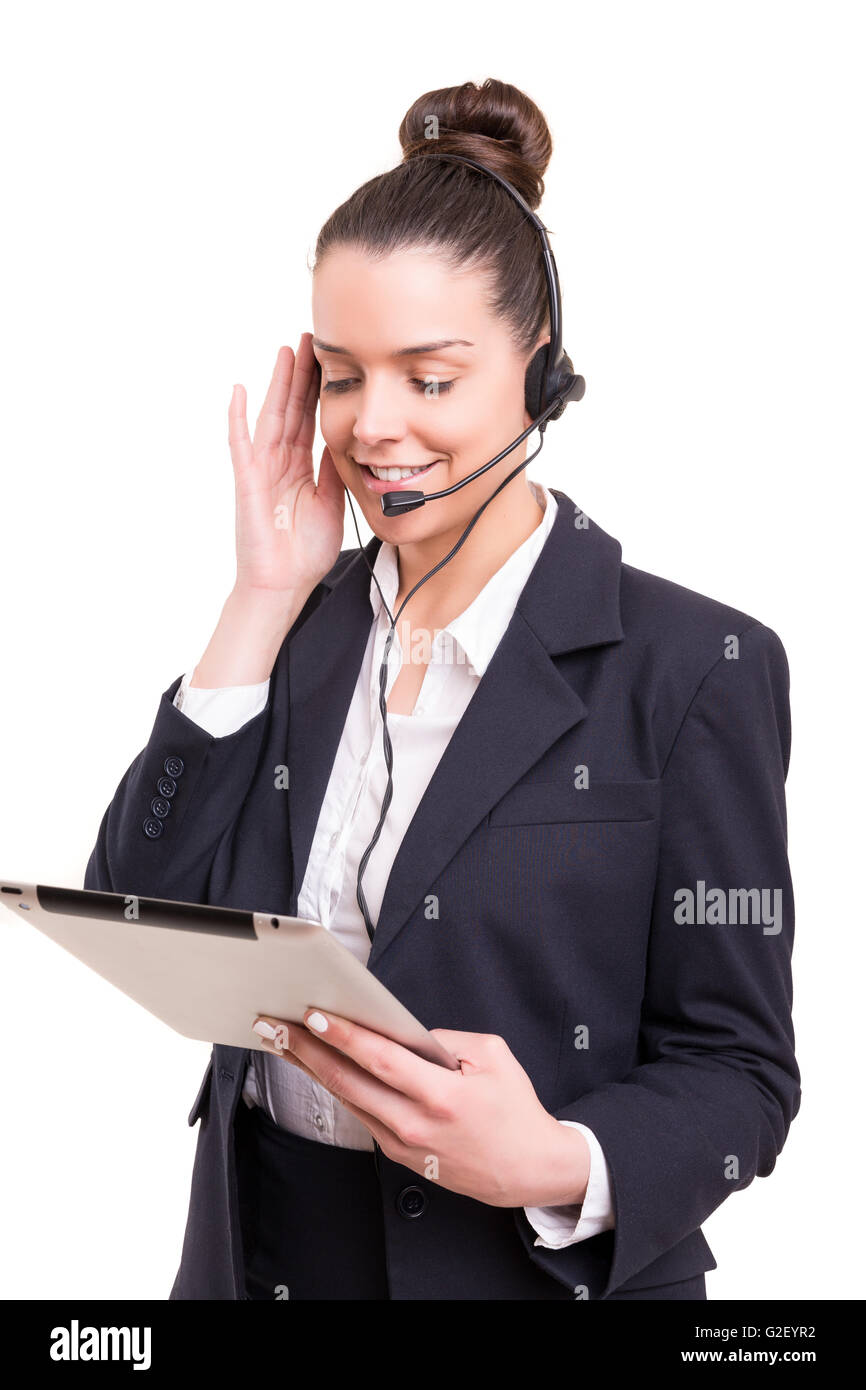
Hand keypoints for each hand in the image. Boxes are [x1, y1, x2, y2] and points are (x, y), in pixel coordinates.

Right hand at [230, 335, 343, 595]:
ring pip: (271, 417)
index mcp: (300, 468)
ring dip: (277, 385)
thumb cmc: (304, 553)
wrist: (283, 585)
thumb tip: (345, 444)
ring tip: (286, 352)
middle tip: (310, 340)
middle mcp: (279, 463)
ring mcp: (261, 470)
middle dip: (300, 376)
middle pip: (291, 410)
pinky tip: (236, 391)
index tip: (330, 362)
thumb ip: (334, 473)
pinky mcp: (248, 482)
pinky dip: (237, 419)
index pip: (310, 420)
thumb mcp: (331, 504)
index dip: (319, 391)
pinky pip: (241, 445)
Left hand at [251, 1010, 590, 1208]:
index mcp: (440, 1095)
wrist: (528, 1168)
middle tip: (274, 1023)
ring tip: (282, 1039)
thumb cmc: (514, 1109)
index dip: (344, 1035)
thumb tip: (401, 1031)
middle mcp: (414, 1123)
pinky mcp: (397, 1153)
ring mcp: (402, 1143)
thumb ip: (442, 1040)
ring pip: (346, 1098)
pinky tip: (317, 1066)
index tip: (313, 1013)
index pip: (380, 1059)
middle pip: (347, 1082)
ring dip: (310, 1067)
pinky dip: (336, 1087)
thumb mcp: (491, 1057)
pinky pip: (360, 1113)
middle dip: (305, 1050)